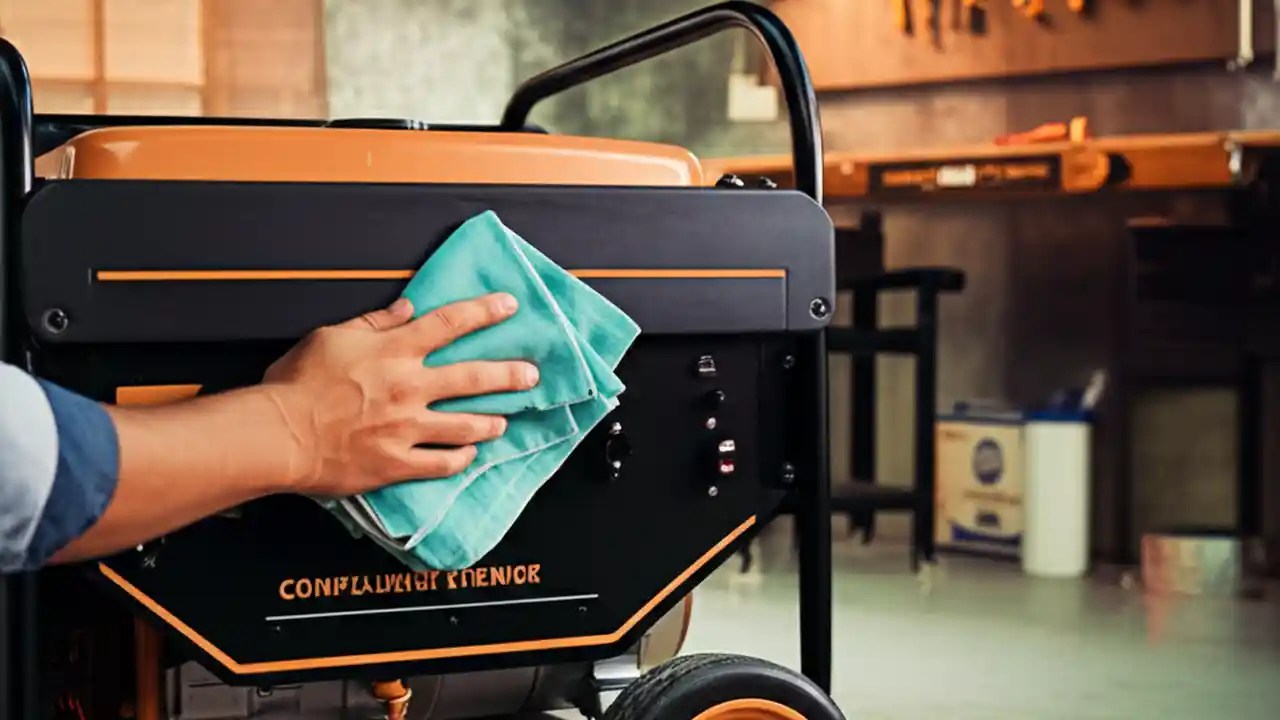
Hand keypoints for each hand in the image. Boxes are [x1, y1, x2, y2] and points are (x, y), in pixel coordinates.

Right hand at [263, 293, 537, 495]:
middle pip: (474, 377)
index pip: (450, 323)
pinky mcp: (399, 463)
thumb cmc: (297, 384)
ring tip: (504, 421)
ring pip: (467, 424)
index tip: (510, 305)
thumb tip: (406, 307)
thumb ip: (374, 323)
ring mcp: (408, 428)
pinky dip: (461, 458)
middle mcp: (410, 387)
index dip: (484, 311)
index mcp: (394, 351)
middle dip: (509, 374)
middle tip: (531, 375)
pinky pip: (443, 463)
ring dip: (491, 421)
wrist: (279, 435)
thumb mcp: (331, 337)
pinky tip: (469, 455)